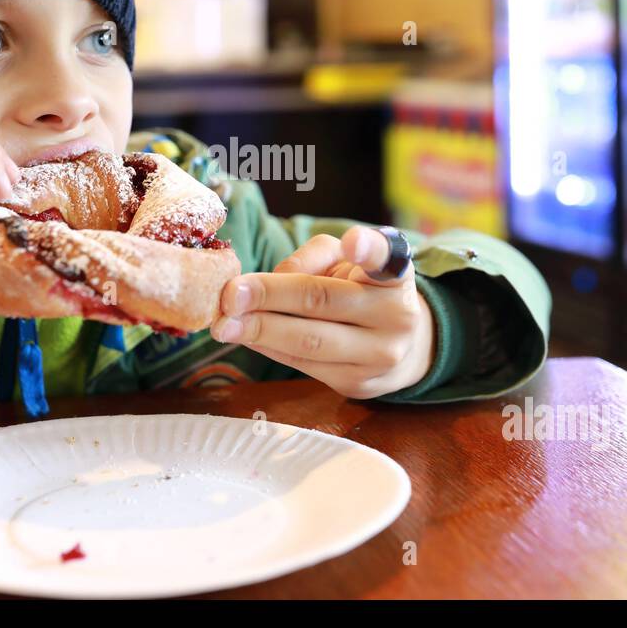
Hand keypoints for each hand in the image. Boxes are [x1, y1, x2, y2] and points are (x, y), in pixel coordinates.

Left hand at [210, 224, 435, 398]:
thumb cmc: (361, 288)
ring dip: (259, 331)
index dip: (369, 250)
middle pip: (323, 303)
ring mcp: (379, 357)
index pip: (387, 259)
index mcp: (396, 276)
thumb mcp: (343, 258)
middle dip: (269, 299)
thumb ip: (311, 258)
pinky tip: (245, 335)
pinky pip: (303, 366)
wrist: (401, 345)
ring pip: (309, 343)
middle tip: (229, 295)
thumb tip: (267, 283)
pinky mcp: (358, 384)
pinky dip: (268, 348)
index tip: (352, 243)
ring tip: (225, 322)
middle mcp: (396, 316)